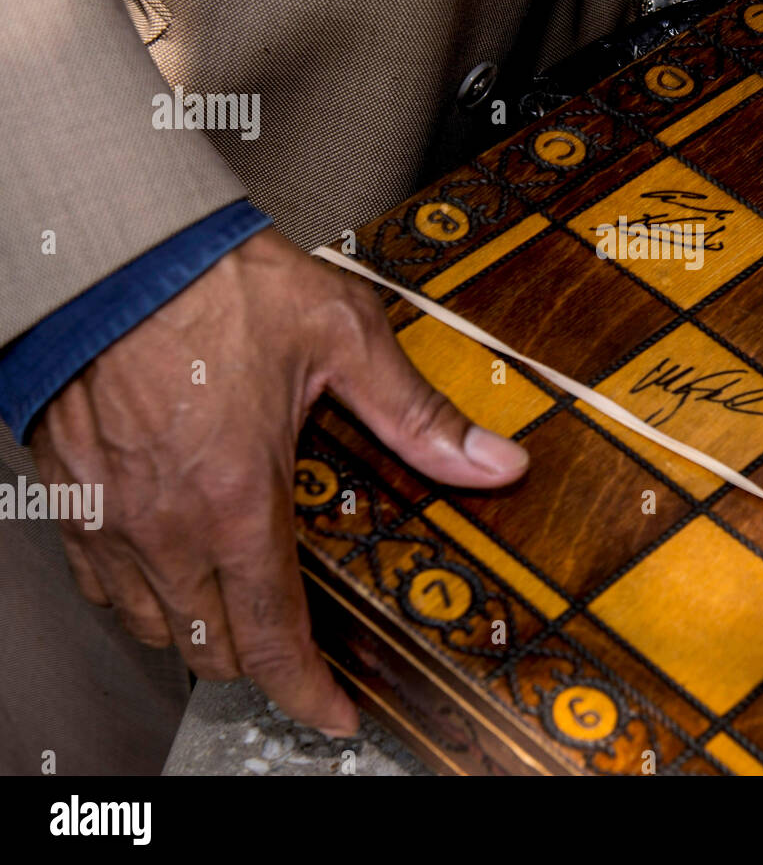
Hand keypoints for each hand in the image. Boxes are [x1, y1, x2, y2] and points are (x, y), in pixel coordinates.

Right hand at [31, 228, 528, 736]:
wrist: (115, 249)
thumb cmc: (217, 285)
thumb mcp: (342, 339)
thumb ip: (417, 416)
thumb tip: (494, 462)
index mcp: (237, 498)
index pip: (272, 637)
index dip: (308, 692)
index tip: (334, 712)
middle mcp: (166, 525)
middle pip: (212, 647)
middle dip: (260, 663)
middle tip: (295, 649)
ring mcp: (108, 517)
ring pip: (152, 627)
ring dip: (201, 634)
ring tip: (240, 610)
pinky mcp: (69, 495)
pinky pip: (98, 585)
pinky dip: (139, 597)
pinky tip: (169, 566)